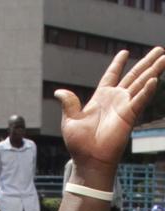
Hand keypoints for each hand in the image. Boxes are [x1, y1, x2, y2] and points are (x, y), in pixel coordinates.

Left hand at [55, 47, 164, 172]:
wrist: (88, 159)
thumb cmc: (79, 144)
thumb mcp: (70, 120)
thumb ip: (69, 103)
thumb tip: (58, 91)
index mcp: (100, 98)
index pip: (111, 76)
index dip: (118, 64)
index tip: (124, 52)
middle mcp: (115, 99)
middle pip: (133, 76)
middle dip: (146, 63)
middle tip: (159, 50)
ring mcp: (124, 106)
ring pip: (142, 83)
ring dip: (153, 70)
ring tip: (164, 57)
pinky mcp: (129, 115)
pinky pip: (140, 100)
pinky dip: (147, 89)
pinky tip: (155, 79)